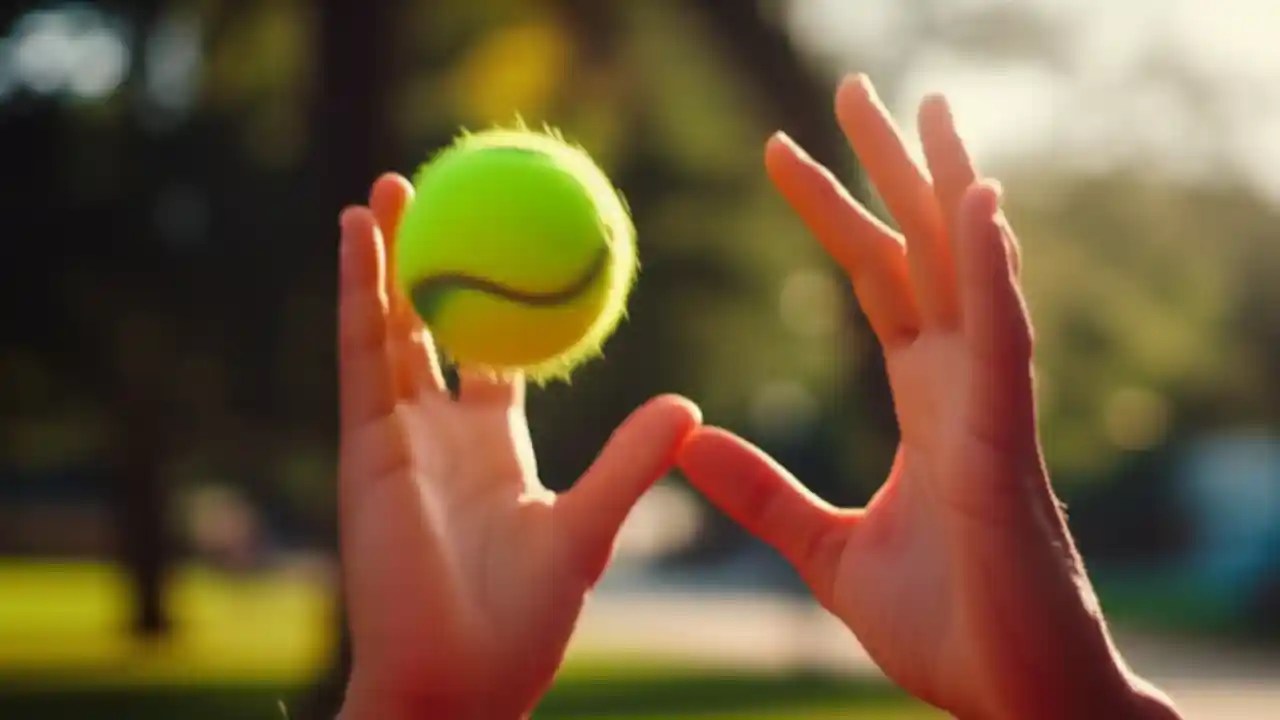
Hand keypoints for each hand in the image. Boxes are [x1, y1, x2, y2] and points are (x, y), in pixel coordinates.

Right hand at [334, 175, 699, 718]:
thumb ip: (629, 463)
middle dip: (442, 261)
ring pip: (392, 326)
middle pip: (438, 325)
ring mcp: (399, 433)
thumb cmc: (524, 620)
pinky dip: (359, 291)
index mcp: (495, 447)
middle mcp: (442, 432)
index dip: (505, 299)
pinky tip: (363, 232)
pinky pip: (363, 352)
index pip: (498, 354)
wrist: (453, 677)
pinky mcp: (366, 442)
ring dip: (392, 258)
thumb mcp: (589, 528)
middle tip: (455, 190)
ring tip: (396, 186)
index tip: (518, 244)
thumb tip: (690, 405)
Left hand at [678, 76, 1179, 719]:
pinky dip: (991, 270)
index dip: (836, 215)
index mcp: (925, 403)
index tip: (784, 153)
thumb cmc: (947, 626)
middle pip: (922, 253)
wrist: (1013, 700)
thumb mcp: (827, 552)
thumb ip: (763, 494)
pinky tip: (979, 203)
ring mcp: (990, 408)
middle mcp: (963, 387)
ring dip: (946, 187)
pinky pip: (1003, 339)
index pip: (875, 282)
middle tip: (857, 90)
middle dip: (890, 169)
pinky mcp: (1006, 445)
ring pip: (968, 274)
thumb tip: (688, 441)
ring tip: (928, 110)